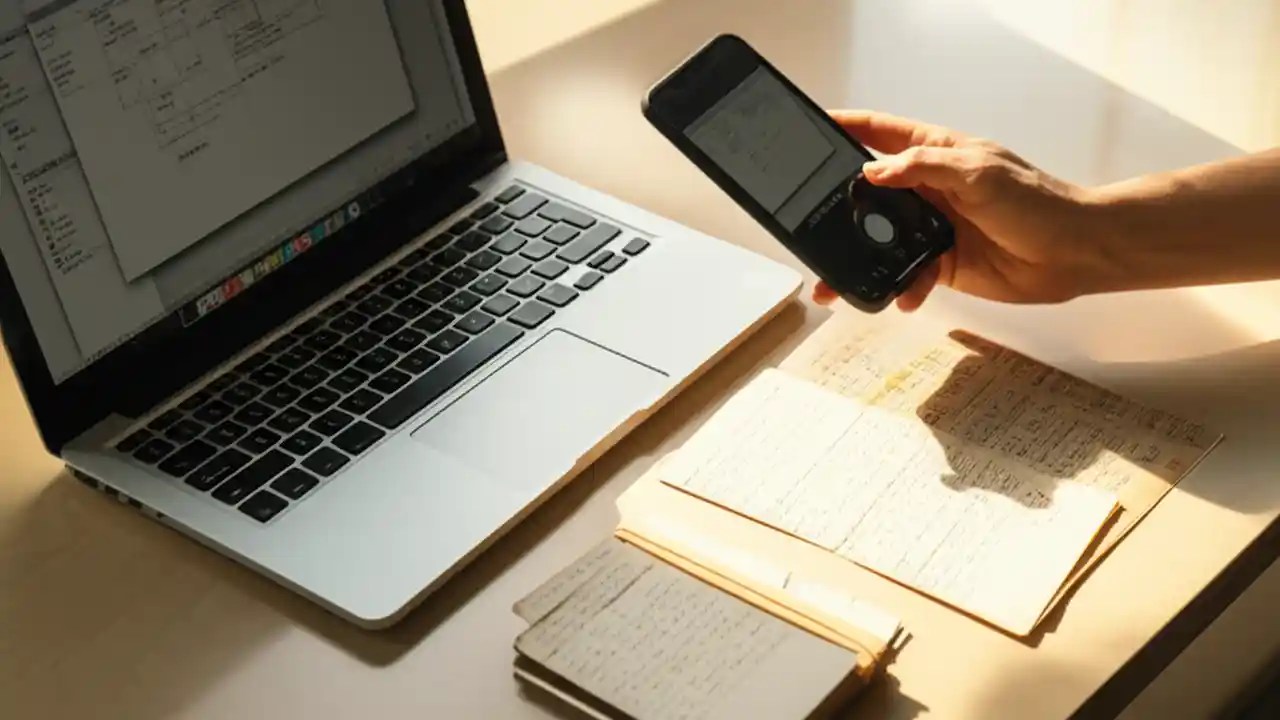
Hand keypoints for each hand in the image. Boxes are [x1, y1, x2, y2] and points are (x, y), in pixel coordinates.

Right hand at [814, 110, 1105, 310]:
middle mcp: (929, 189)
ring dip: (858, 260)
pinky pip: (907, 274)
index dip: (846, 128)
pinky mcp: (941, 263)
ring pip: (880, 240)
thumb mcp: (977, 172)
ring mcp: (932, 227)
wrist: (1073, 253)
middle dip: (838, 207)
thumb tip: (873, 171)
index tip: (812, 128)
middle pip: (870, 193)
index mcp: (936, 153)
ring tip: (832, 282)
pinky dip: (900, 287)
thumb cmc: (1037, 202)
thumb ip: (923, 167)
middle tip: (807, 222)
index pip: (881, 133)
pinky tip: (901, 296)